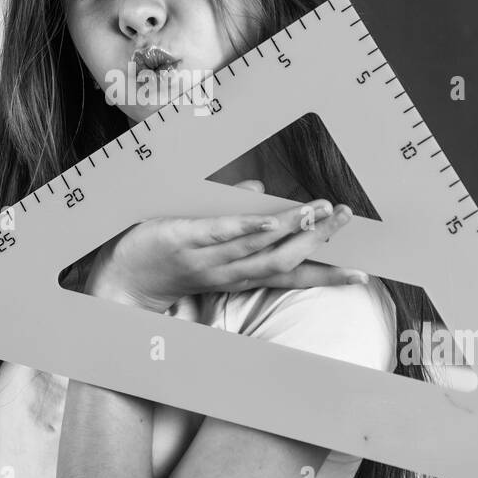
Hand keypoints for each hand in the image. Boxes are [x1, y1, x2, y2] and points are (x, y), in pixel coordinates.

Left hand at [86, 180, 368, 313]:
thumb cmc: (162, 265)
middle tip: (348, 219)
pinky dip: (250, 227)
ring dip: (294, 228)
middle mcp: (227, 272)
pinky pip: (222, 234)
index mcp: (235, 275)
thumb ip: (236, 222)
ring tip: (323, 211)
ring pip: (259, 245)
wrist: (116, 284)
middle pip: (282, 258)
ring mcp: (206, 257)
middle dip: (318, 240)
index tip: (362, 274)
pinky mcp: (184, 239)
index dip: (324, 274)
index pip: (287, 276)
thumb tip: (262, 193)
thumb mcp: (205, 247)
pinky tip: (273, 218)